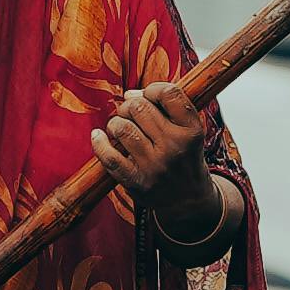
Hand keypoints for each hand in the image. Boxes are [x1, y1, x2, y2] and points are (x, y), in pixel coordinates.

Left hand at [98, 74, 227, 240]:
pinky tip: (98, 136)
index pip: (168, 93)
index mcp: (191, 130)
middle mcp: (175, 147)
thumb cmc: (184, 155)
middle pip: (140, 107)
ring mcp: (155, 166)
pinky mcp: (137, 182)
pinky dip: (99, 143)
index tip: (147, 96)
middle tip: (130, 114)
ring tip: (119, 128)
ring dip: (116, 123)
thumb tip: (130, 94)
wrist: (189, 199)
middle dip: (129, 105)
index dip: (152, 89)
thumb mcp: (189, 130)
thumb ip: (168, 107)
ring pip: (122, 127)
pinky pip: (109, 157)